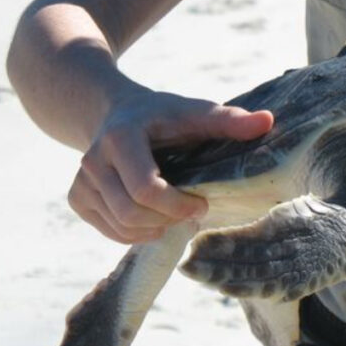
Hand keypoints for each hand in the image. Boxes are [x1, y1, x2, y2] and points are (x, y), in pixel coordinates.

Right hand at [68, 91, 273, 243]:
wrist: (115, 113)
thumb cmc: (163, 116)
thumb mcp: (194, 112)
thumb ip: (228, 120)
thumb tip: (268, 122)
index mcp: (121, 137)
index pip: (145, 188)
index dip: (177, 205)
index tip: (201, 204)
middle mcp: (92, 160)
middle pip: (132, 213)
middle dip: (168, 219)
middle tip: (193, 211)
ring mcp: (81, 181)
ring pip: (122, 227)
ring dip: (156, 228)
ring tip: (176, 213)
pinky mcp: (77, 199)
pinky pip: (111, 232)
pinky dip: (137, 233)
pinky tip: (155, 217)